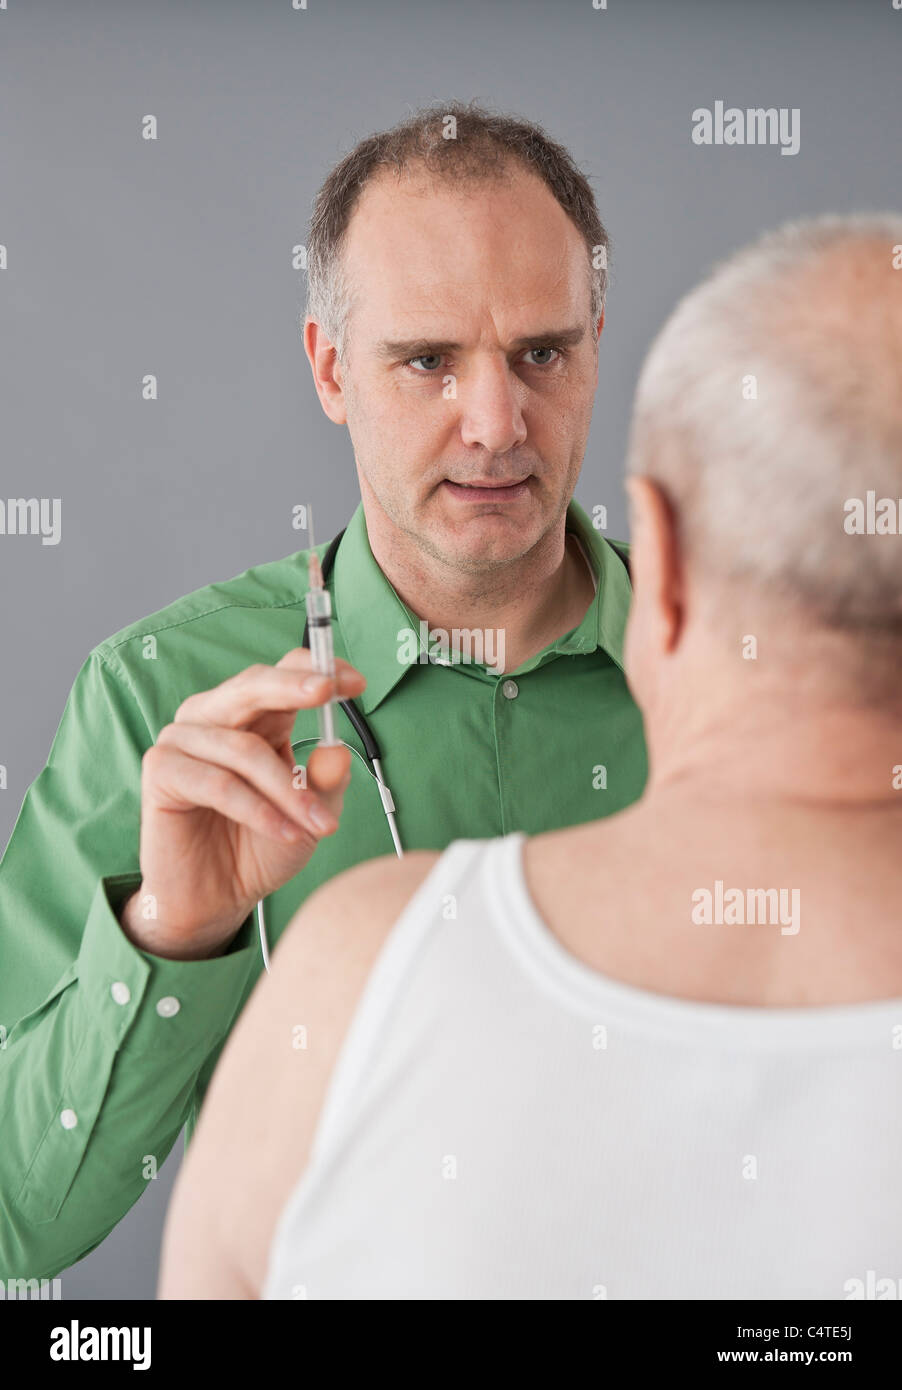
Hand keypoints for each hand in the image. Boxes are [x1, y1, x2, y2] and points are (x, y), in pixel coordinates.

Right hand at [120, 648, 364, 959]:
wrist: (217, 899)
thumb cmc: (261, 847)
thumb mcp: (311, 814)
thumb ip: (326, 782)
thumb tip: (338, 752)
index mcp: (254, 716)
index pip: (283, 674)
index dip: (318, 671)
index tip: (356, 683)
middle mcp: (215, 717)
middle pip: (253, 685)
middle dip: (294, 687)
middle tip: (329, 693)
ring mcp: (183, 739)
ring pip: (244, 749)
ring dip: (289, 792)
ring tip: (320, 826)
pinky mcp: (161, 771)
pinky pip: (218, 784)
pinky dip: (259, 811)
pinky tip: (285, 833)